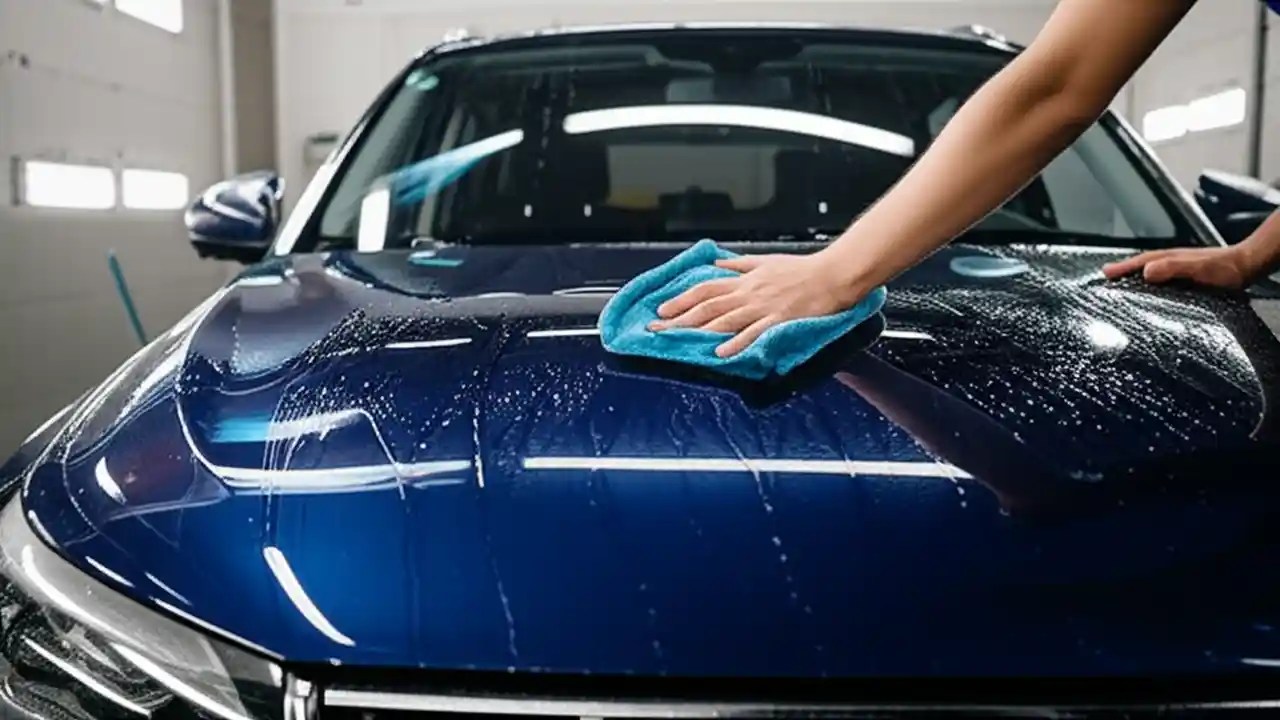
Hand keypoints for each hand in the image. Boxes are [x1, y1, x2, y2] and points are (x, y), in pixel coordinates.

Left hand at [648, 252, 862, 357]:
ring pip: (725, 319)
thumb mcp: (765, 261)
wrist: (833, 275)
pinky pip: (754, 332)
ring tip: (678, 339)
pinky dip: (737, 342)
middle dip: (680, 318)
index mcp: (745, 280)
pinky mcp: (779, 320)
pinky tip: (721, 352)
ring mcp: (763, 307)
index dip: (682, 300)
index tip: (662, 311)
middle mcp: (749, 293)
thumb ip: (739, 265)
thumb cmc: (803, 268)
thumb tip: (716, 264)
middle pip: (708, 306)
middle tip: (657, 330)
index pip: (706, 289)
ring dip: (699, 330)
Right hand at [1101, 246, 1252, 289]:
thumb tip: (1145, 273)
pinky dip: (1148, 294)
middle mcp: (1167, 265)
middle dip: (1120, 278)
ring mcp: (1174, 274)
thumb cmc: (1223, 268)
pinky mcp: (1182, 285)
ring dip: (1133, 286)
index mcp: (1165, 260)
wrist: (1246, 268)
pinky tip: (1148, 303)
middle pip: (1137, 271)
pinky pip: (1159, 289)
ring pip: (1147, 280)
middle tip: (1102, 289)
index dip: (1119, 270)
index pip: (1135, 264)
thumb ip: (1173, 267)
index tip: (1102, 276)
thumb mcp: (1197, 267)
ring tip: (1119, 298)